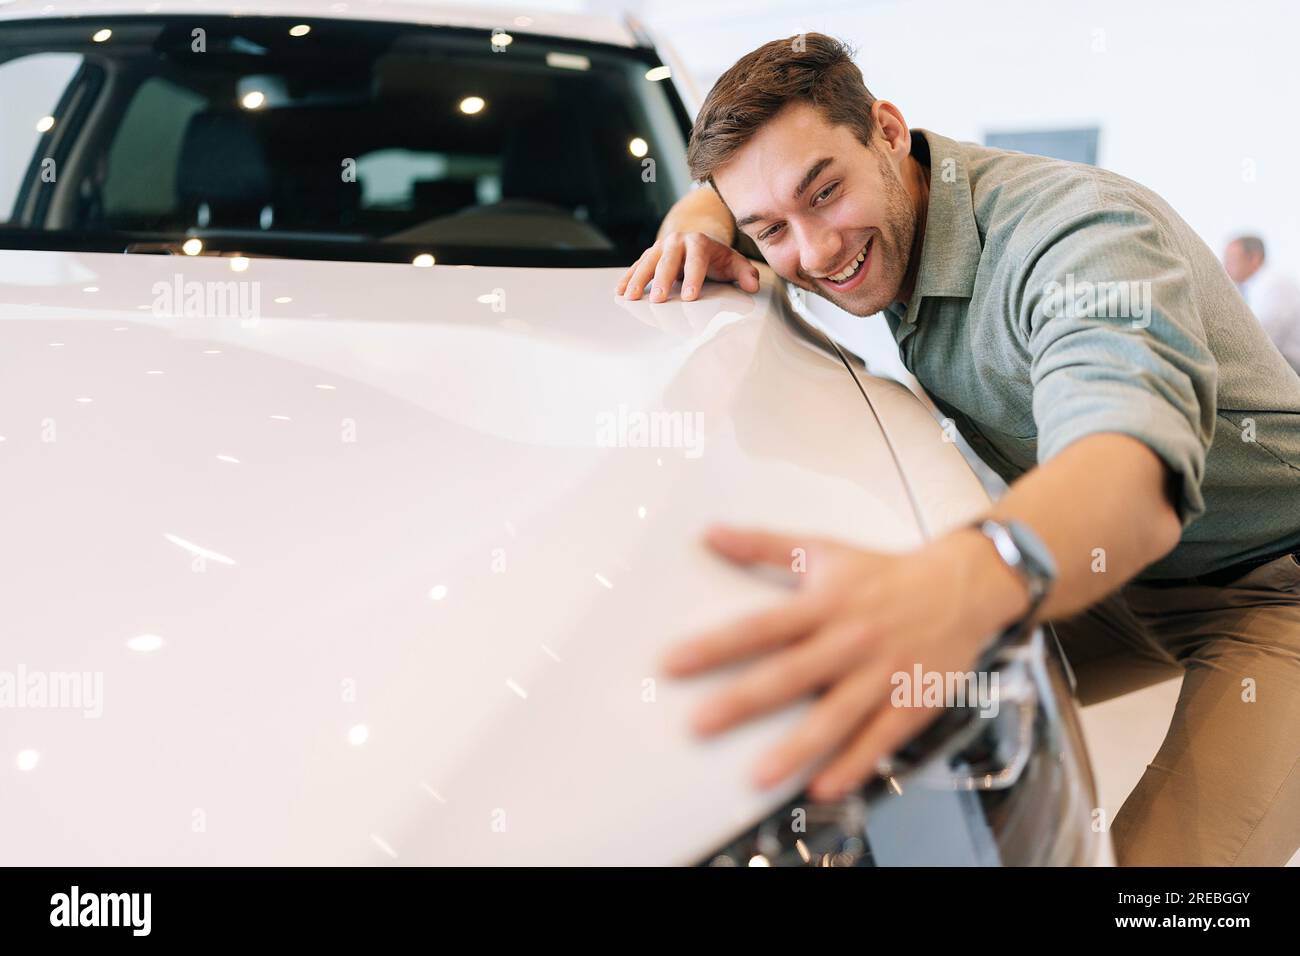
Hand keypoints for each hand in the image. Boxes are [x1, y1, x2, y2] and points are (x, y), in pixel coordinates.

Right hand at [616, 231, 759, 302]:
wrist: (697, 239)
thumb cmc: (716, 257)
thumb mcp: (733, 262)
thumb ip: (745, 273)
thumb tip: (753, 285)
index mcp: (700, 243)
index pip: (696, 260)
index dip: (693, 278)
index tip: (689, 297)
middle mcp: (678, 242)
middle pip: (668, 261)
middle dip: (661, 280)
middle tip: (657, 299)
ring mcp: (661, 247)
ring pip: (647, 262)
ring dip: (638, 280)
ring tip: (630, 297)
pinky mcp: (649, 255)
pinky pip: (637, 265)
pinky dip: (628, 277)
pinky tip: (620, 291)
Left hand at [661, 524, 1028, 799]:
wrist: (964, 585)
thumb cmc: (884, 572)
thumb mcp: (822, 549)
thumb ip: (763, 546)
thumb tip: (710, 533)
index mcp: (825, 602)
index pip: (761, 626)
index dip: (715, 645)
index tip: (673, 662)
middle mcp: (850, 640)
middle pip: (791, 674)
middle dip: (743, 700)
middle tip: (699, 724)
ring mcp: (882, 674)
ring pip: (836, 715)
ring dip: (796, 747)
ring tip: (757, 775)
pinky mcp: (911, 702)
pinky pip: (880, 738)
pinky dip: (854, 764)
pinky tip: (824, 785)